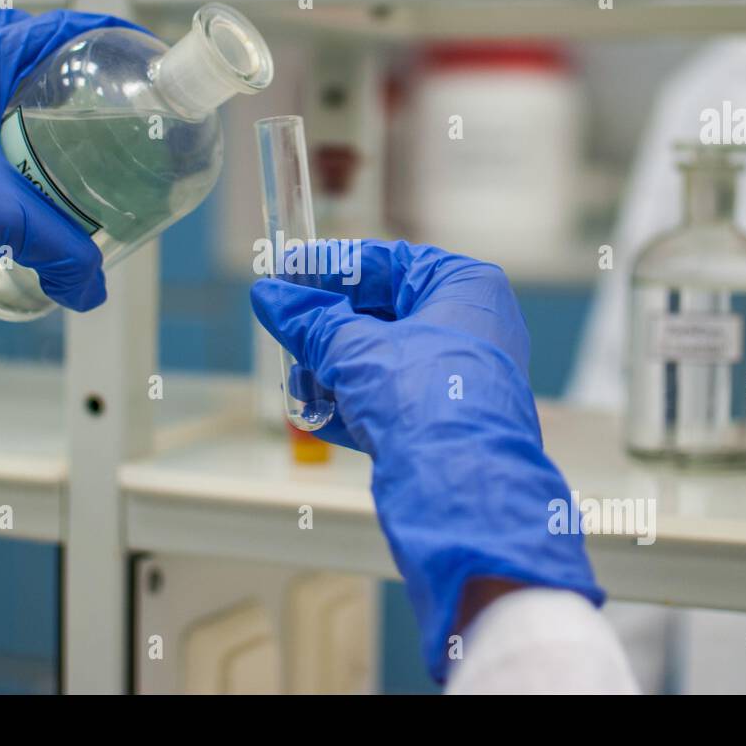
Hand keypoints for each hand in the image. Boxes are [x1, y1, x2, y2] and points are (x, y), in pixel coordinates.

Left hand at [0, 9, 141, 347]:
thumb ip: (57, 249)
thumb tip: (94, 286)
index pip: (53, 28)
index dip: (105, 35)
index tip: (144, 57)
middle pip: (37, 56)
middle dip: (82, 75)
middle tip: (123, 106)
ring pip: (12, 93)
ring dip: (49, 111)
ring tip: (93, 144)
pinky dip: (22, 142)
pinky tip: (44, 181)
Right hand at [250, 240, 602, 681]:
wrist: (461, 483)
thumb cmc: (426, 397)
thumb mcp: (354, 349)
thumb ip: (310, 321)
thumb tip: (270, 297)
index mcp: (465, 287)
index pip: (388, 263)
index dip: (332, 268)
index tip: (288, 272)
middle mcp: (474, 326)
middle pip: (384, 315)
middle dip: (329, 332)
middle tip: (286, 332)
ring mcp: (466, 377)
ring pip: (386, 362)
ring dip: (336, 373)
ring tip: (301, 384)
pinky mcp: (452, 421)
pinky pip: (396, 401)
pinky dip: (358, 405)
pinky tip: (319, 416)